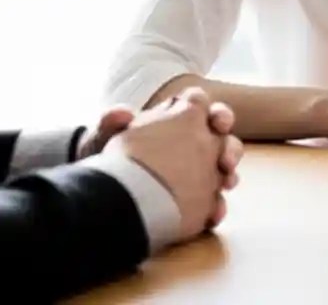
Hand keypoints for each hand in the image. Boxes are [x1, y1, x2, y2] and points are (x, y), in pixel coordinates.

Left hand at [79, 98, 244, 217]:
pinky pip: (212, 205)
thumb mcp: (100, 140)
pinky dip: (216, 208)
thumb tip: (124, 113)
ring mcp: (195, 176)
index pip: (205, 113)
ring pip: (224, 172)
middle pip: (223, 141)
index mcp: (174, 124)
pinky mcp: (193, 204)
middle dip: (230, 148)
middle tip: (225, 159)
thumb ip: (109, 123)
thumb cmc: (103, 162)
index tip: (215, 123)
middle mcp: (190, 148)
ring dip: (229, 175)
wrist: (97, 197)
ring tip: (225, 183)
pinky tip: (212, 214)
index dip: (215, 114)